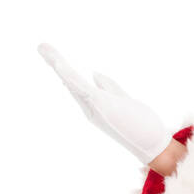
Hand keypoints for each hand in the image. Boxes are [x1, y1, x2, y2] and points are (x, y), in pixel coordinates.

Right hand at [38, 44, 171, 164]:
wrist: (153, 147)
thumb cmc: (142, 127)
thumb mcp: (123, 101)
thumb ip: (109, 87)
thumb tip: (94, 73)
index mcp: (95, 105)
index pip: (76, 84)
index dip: (64, 68)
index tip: (51, 54)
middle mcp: (90, 107)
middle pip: (69, 81)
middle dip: (55, 62)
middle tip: (41, 46)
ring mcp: (95, 108)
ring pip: (72, 83)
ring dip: (58, 64)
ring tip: (43, 48)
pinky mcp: (102, 106)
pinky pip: (83, 88)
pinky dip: (70, 76)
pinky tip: (59, 64)